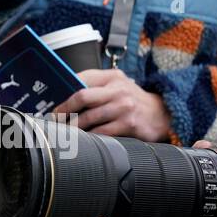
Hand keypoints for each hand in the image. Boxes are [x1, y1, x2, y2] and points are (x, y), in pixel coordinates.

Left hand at [52, 68, 170, 140]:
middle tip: (55, 119)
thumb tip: (64, 97)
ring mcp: (124, 107)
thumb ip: (96, 87)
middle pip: (82, 96)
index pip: (81, 78)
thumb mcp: (117, 86)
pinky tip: (83, 139)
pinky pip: (102, 132)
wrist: (162, 115)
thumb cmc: (132, 100)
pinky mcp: (129, 124)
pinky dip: (90, 137)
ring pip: (89, 117)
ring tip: (65, 131)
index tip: (53, 102)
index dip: (64, 91)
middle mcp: (118, 90)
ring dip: (74, 126)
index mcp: (112, 77)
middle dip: (64, 109)